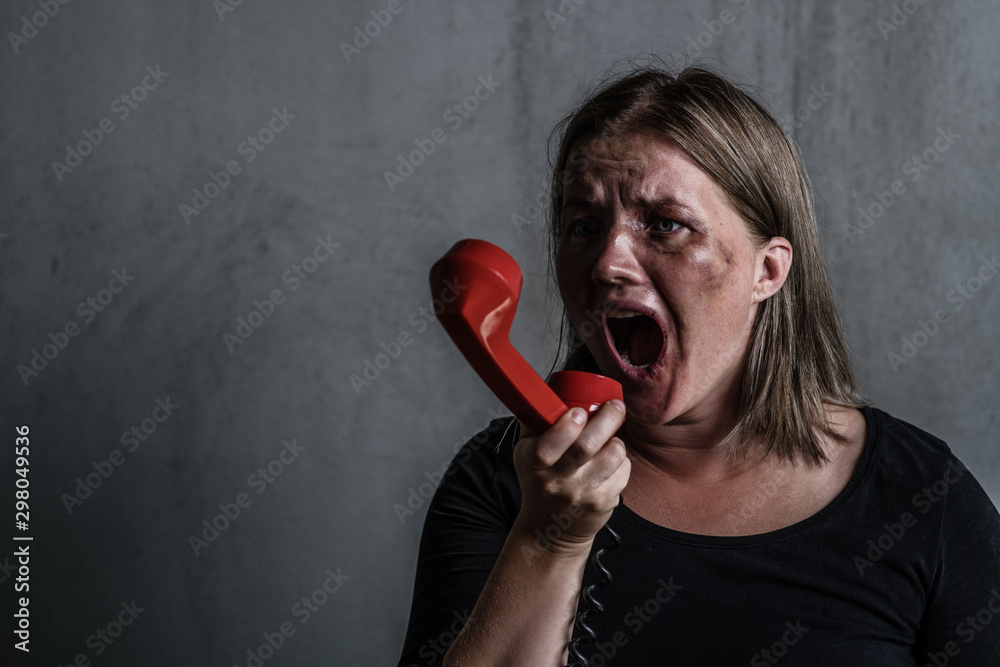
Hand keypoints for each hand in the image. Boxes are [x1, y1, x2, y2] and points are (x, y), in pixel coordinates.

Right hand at [512, 400, 630, 555]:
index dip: (566, 426)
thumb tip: (546, 389)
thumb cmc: (539, 481)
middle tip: (615, 407)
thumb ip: (534, 422)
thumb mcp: (525, 453)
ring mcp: (580, 494)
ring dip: (617, 442)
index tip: (579, 412)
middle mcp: (557, 481)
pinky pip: (622, 472)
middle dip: (606, 419)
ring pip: (611, 457)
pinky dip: (622, 461)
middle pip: (586, 447)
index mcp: (534, 463)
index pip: (548, 446)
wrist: (549, 527)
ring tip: (612, 439)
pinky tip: (612, 461)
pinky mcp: (602, 503)